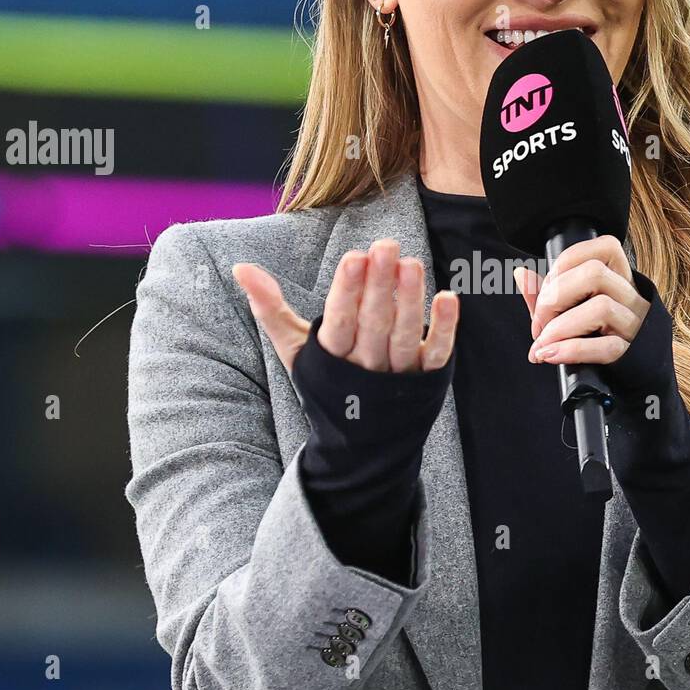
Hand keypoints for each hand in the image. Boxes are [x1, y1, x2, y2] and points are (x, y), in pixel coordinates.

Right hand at [232, 239, 458, 375]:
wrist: (359, 444)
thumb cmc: (325, 382)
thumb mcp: (295, 349)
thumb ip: (271, 308)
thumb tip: (240, 267)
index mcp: (332, 358)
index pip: (340, 322)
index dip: (347, 292)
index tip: (354, 257)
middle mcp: (365, 367)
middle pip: (374, 324)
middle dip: (379, 285)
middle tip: (386, 245)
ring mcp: (397, 375)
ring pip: (404, 336)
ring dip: (410, 300)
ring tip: (412, 263)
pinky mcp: (427, 380)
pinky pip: (436, 354)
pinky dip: (444, 329)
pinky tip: (448, 297)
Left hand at [513, 235, 649, 366]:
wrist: (631, 370)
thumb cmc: (597, 334)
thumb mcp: (570, 309)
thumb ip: (547, 293)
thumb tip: (521, 273)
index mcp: (619, 277)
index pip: (602, 248)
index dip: (563, 265)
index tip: (545, 293)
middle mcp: (631, 296)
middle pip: (595, 274)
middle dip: (555, 296)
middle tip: (539, 322)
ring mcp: (634, 324)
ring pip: (602, 307)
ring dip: (560, 327)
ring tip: (543, 343)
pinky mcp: (630, 353)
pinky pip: (606, 347)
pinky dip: (571, 350)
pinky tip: (550, 355)